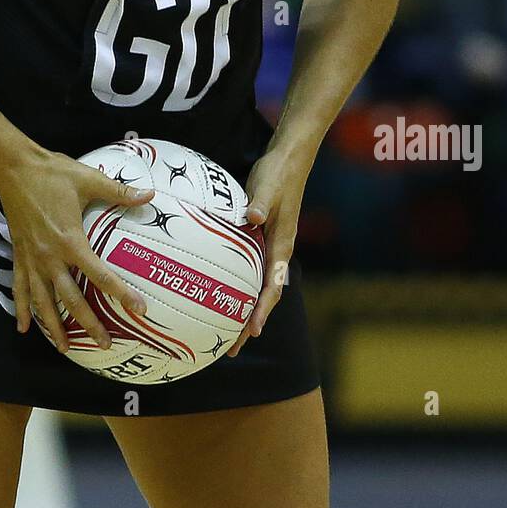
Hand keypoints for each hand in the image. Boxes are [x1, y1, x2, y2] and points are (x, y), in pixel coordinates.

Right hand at [0, 146, 154, 353]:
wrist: (14, 169)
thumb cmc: (53, 173)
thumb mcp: (89, 179)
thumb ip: (119, 191)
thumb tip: (150, 195)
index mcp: (71, 240)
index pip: (100, 275)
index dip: (121, 293)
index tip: (139, 309)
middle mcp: (50, 257)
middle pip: (71, 298)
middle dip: (89, 324)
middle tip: (105, 343)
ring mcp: (31, 259)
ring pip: (43, 301)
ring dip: (54, 326)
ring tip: (65, 348)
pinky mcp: (18, 256)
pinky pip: (19, 288)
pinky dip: (20, 309)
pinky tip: (23, 329)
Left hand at [227, 151, 304, 357]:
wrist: (289, 158)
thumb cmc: (279, 172)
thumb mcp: (269, 186)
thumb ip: (262, 202)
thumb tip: (254, 217)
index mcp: (282, 245)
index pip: (273, 286)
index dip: (263, 309)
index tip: (253, 330)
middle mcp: (277, 251)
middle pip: (264, 296)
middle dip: (250, 323)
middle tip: (231, 349)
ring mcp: (269, 246)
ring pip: (256, 286)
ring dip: (243, 309)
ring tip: (222, 333)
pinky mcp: (259, 237)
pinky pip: (247, 269)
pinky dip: (236, 285)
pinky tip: (217, 291)